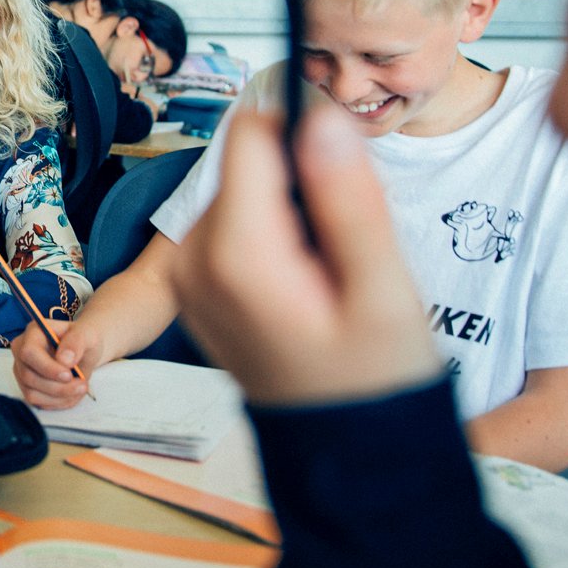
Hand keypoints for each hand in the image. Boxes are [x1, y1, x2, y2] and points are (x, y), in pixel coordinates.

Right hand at [11, 317, 102, 408]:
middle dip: (58, 387)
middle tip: (82, 386)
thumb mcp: (87, 334)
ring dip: (60, 397)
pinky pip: (39, 402)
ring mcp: (22, 371)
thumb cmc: (83, 338)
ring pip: (32, 393)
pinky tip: (72, 394)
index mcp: (33, 332)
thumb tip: (64, 359)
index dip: (47, 368)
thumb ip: (76, 342)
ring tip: (81, 388)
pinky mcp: (28, 387)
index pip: (29, 353)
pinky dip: (59, 402)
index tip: (69, 375)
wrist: (84, 350)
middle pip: (28, 376)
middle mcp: (21, 351)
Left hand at [171, 106, 439, 406]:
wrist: (341, 448)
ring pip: (244, 188)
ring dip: (291, 211)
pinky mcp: (192, 281)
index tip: (345, 177)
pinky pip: (234, 222)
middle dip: (303, 182)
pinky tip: (305, 284)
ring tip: (328, 274)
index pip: (250, 133)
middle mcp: (191, 258)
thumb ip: (350, 200)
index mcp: (234, 254)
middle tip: (344, 249)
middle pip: (248, 161)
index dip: (305, 135)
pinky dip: (274, 236)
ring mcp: (185, 273)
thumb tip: (320, 118)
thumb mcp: (382, 291)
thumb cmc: (371, 378)